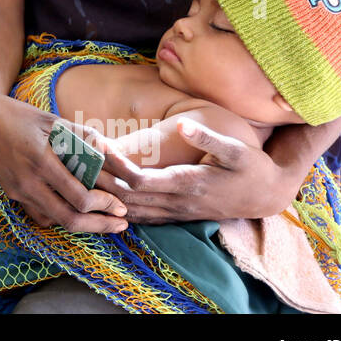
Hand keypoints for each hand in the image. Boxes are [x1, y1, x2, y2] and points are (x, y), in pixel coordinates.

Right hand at [0, 87, 129, 232]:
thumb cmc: (18, 114)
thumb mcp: (53, 120)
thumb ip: (84, 138)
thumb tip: (116, 154)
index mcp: (41, 160)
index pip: (79, 197)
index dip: (104, 206)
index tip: (121, 206)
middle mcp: (28, 181)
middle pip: (69, 218)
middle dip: (99, 225)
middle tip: (119, 224)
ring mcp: (17, 190)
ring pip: (55, 221)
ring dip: (82, 226)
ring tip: (103, 222)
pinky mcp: (12, 193)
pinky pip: (39, 214)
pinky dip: (59, 218)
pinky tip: (75, 213)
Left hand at [97, 119, 300, 222]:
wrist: (264, 195)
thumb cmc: (250, 168)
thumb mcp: (236, 151)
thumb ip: (208, 139)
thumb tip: (182, 125)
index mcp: (187, 184)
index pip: (140, 180)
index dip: (116, 165)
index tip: (98, 145)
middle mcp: (176, 203)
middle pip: (126, 197)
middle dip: (100, 178)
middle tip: (76, 155)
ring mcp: (174, 213)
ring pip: (128, 209)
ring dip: (103, 192)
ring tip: (79, 169)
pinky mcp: (173, 215)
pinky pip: (137, 215)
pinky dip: (116, 204)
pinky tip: (98, 190)